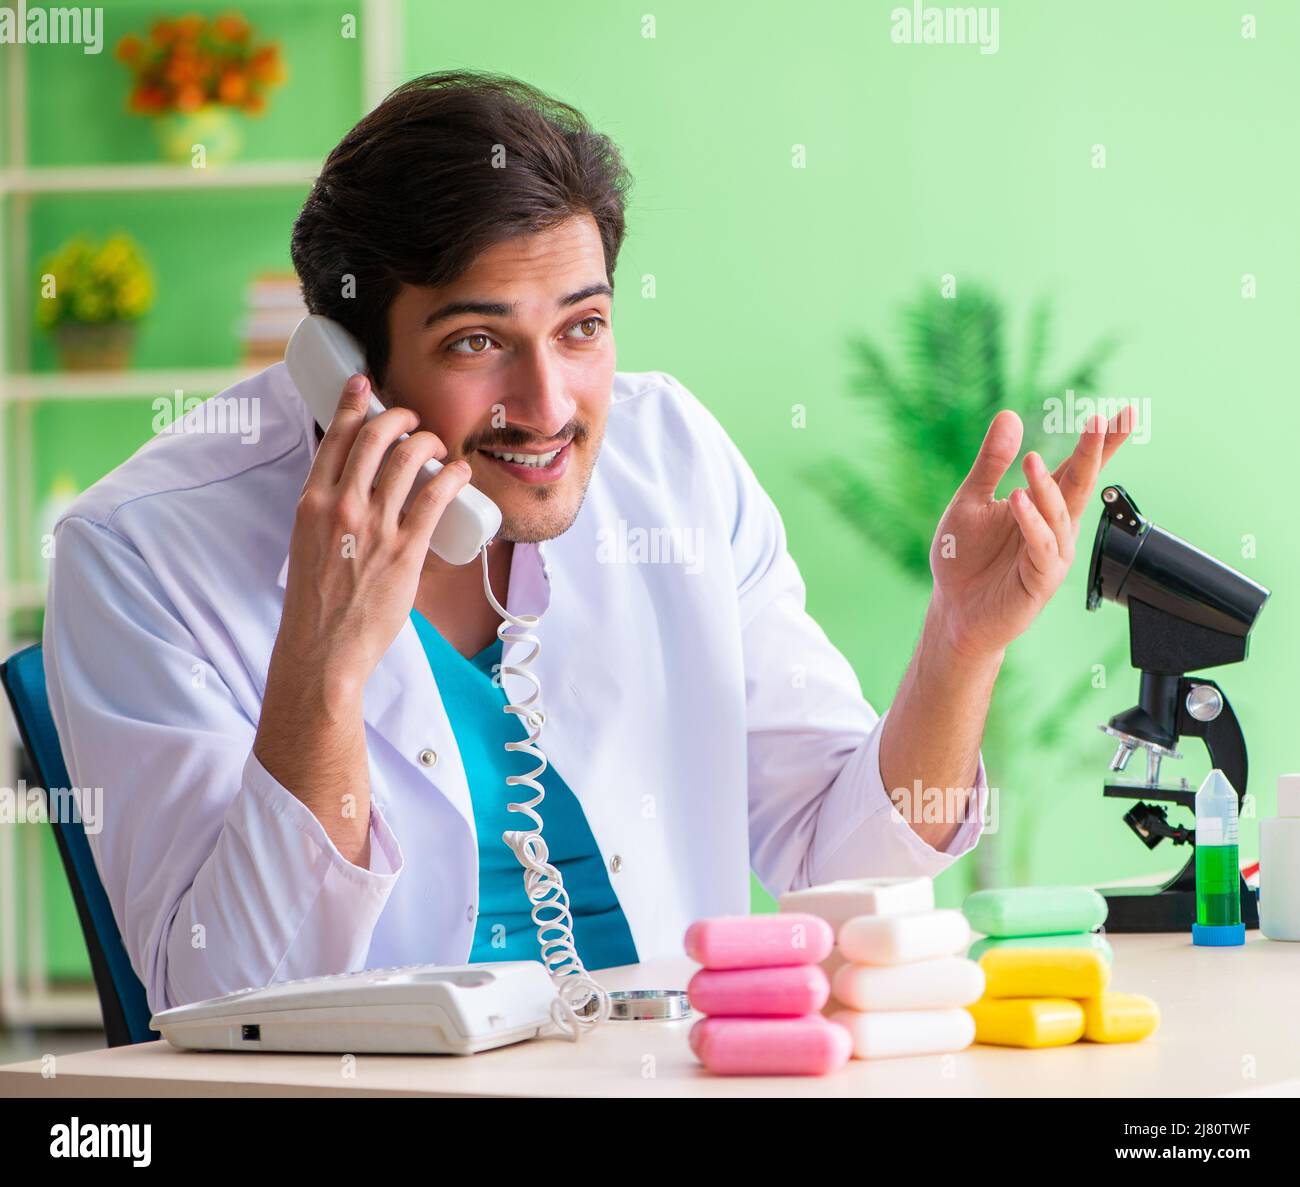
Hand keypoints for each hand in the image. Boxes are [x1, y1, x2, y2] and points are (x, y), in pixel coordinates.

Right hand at [270, 372, 470, 697]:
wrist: (322, 649)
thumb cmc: (317, 601)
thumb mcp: (308, 542)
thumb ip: (329, 512)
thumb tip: (358, 489)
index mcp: (311, 502)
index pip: (336, 436)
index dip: (354, 402)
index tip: (366, 385)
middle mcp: (341, 507)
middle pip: (376, 437)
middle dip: (400, 417)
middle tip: (413, 421)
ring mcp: (375, 527)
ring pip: (409, 458)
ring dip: (429, 441)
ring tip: (438, 446)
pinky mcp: (405, 550)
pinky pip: (436, 497)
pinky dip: (453, 476)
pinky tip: (460, 472)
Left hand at [927, 406, 1135, 661]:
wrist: (953, 609)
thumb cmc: (964, 557)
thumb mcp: (970, 501)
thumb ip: (991, 462)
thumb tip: (1009, 416)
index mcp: (1042, 505)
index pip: (1075, 468)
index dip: (1100, 443)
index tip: (1124, 413)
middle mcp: (1055, 526)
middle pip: (1081, 485)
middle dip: (1093, 454)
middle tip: (1099, 422)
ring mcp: (1052, 553)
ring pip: (1059, 514)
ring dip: (1046, 486)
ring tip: (1030, 460)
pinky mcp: (1042, 578)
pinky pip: (1042, 545)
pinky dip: (1032, 522)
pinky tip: (1018, 499)